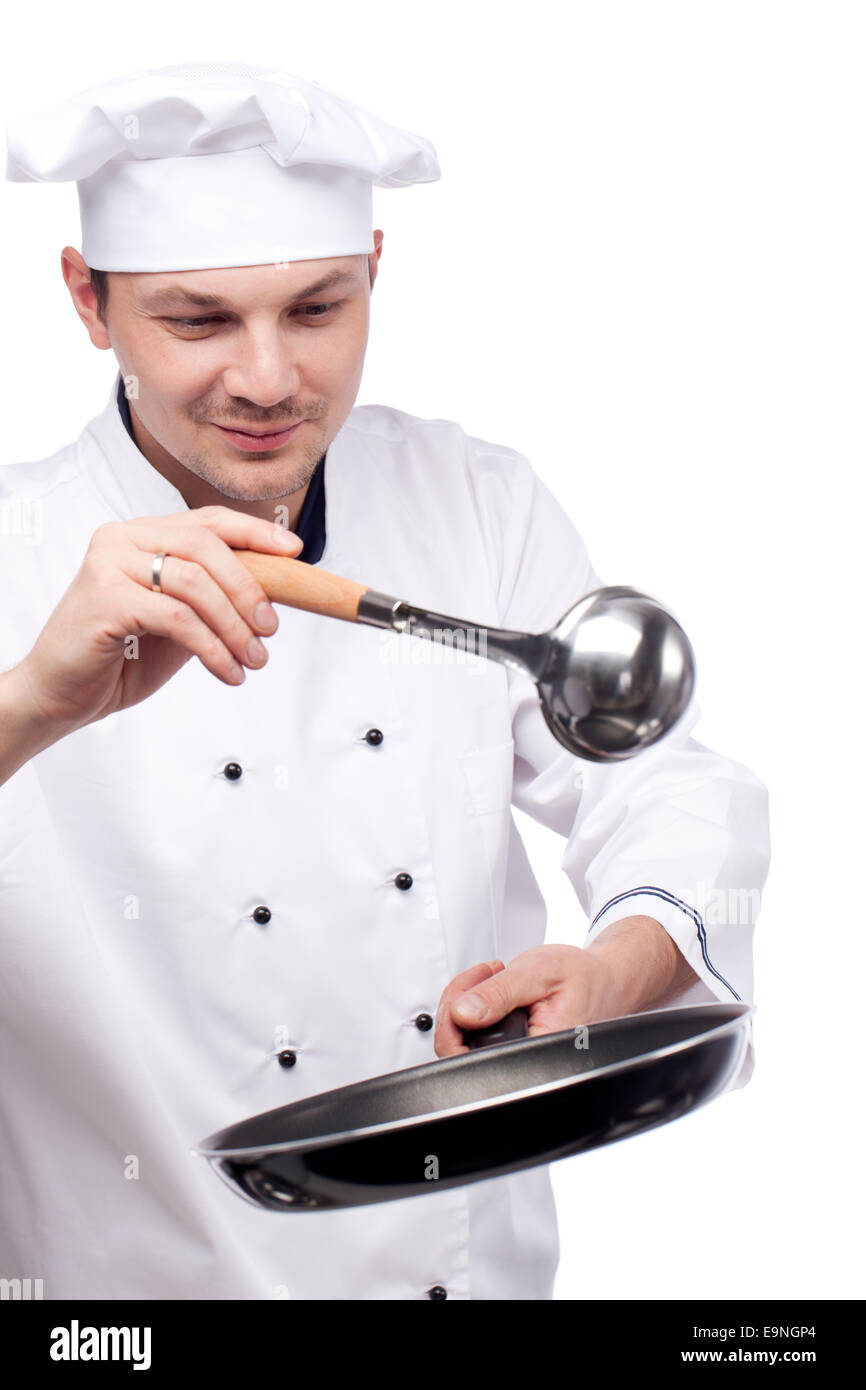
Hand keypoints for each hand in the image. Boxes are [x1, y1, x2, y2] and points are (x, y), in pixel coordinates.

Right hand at [13, 505, 302, 736]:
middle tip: (270, 629)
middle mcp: (123, 539)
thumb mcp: (179, 622)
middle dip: (248, 588)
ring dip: (234, 626)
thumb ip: (212, 600)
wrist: (61, 695)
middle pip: (206, 546)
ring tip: (253, 660)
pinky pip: (177, 617)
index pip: (208, 521)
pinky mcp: (105, 598)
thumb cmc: (120, 657)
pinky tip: (227, 672)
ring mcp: (110, 564)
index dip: (255, 533)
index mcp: (141, 536)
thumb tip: (270, 594)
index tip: (295, 552)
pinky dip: (212, 648)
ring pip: (195, 583)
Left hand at [434, 944, 620, 1057]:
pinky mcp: (510, 1052)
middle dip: (459, 1004)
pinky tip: (492, 994)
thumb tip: (462, 1013)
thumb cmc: (584, 979)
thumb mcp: (540, 973)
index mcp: (534, 1054)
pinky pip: (475, 1039)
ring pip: (464, 1044)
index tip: (471, 987)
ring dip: (466, 1005)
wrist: (606, 981)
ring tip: (491, 979)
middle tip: (483, 975)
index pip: (470, 1059)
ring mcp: (514, 1062)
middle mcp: (523, 1066)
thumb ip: (499, 993)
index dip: (454, 1024)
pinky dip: (475, 1011)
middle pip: (460, 1050)